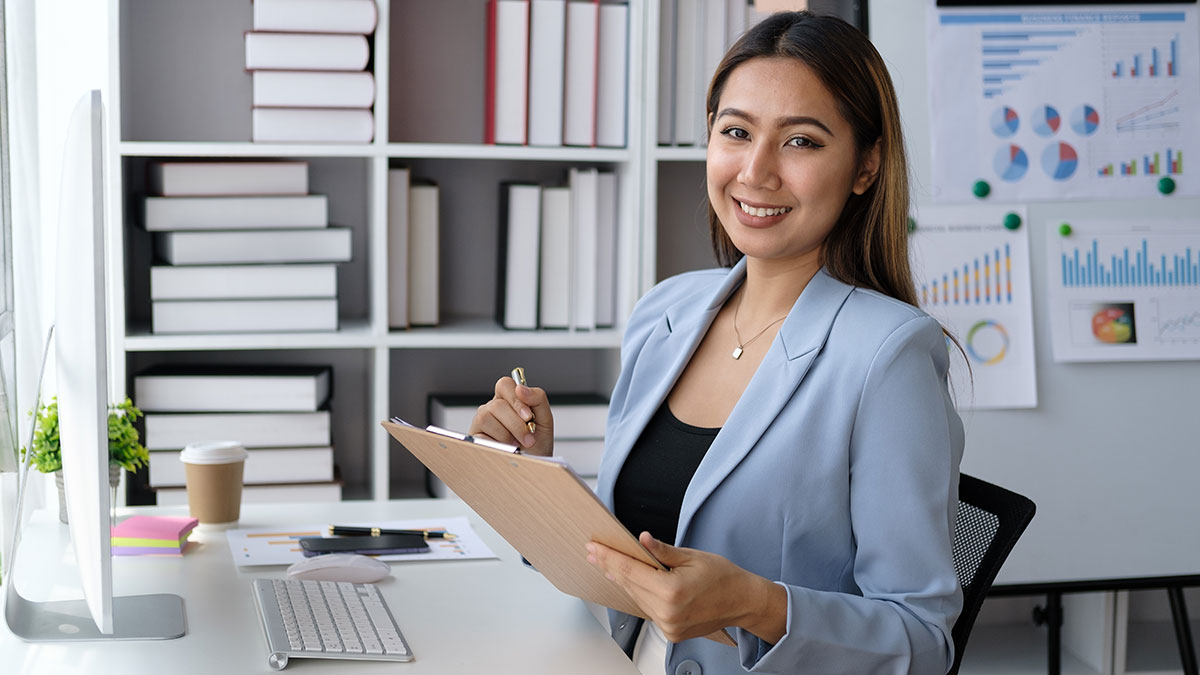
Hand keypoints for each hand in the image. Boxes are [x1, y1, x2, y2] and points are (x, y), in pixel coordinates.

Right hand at [468, 376, 553, 455]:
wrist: (533, 467)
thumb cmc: (537, 444)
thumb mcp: (545, 420)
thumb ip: (538, 399)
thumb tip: (520, 388)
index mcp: (509, 400)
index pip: (505, 385)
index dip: (516, 398)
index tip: (528, 416)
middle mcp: (493, 408)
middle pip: (498, 404)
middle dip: (516, 424)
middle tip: (529, 438)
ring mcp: (482, 422)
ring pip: (486, 416)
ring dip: (507, 434)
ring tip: (517, 445)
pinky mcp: (475, 437)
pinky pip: (480, 434)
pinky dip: (498, 443)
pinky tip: (506, 449)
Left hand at [585, 532, 786, 644]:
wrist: (743, 602)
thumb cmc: (724, 577)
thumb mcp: (692, 556)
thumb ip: (663, 551)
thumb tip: (642, 540)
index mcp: (672, 591)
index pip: (630, 571)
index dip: (609, 557)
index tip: (594, 547)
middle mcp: (668, 612)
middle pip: (629, 585)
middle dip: (610, 566)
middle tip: (595, 552)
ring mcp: (669, 626)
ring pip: (636, 598)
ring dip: (621, 580)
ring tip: (607, 563)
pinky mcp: (671, 632)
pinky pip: (647, 609)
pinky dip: (638, 593)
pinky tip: (629, 581)